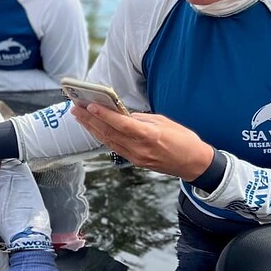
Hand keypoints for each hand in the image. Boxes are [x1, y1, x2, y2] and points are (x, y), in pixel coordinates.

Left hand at [71, 103, 213, 180]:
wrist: (194, 164)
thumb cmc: (184, 140)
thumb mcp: (165, 122)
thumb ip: (142, 119)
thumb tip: (123, 113)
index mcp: (150, 136)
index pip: (122, 124)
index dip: (104, 115)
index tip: (89, 106)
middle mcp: (140, 149)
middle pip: (110, 133)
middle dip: (90, 120)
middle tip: (76, 108)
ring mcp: (137, 157)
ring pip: (108, 141)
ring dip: (92, 128)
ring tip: (79, 117)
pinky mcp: (136, 162)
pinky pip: (115, 148)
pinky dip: (103, 137)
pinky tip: (94, 129)